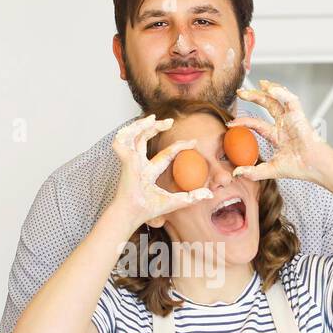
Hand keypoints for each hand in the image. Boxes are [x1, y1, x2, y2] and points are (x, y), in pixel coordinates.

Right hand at [109, 114, 212, 228]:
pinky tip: (137, 126)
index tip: (193, 141)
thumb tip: (210, 195)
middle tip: (169, 121)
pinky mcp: (125, 160)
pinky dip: (126, 132)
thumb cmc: (148, 210)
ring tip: (153, 119)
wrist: (134, 213)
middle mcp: (138, 164)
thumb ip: (191, 198)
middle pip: (144, 140)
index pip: (165, 155)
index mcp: (148, 173)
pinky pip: (121, 142)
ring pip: (133, 136)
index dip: (178, 147)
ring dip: (141, 125)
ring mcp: (131, 161)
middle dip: (155, 128)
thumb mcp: (174, 201)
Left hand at [230, 79, 332, 185]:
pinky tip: (270, 88)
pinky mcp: (299, 115)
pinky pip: (290, 100)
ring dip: (266, 90)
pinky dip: (281, 92)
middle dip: (253, 97)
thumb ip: (254, 172)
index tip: (231, 123)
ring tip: (257, 84)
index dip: (243, 122)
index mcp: (277, 136)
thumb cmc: (300, 168)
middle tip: (240, 93)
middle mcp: (283, 124)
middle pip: (266, 105)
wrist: (315, 166)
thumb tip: (237, 173)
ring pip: (277, 99)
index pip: (257, 124)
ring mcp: (291, 119)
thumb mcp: (272, 170)